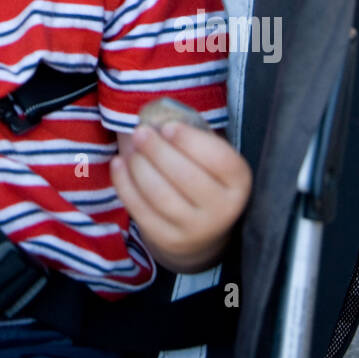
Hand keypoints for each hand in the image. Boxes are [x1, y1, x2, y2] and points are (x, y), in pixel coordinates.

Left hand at [109, 122, 251, 273]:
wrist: (201, 230)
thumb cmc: (203, 176)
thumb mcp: (209, 155)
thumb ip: (192, 135)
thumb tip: (155, 117)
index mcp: (239, 182)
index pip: (220, 160)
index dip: (191, 141)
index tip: (168, 126)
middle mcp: (223, 210)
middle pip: (186, 177)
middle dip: (158, 151)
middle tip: (141, 132)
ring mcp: (196, 230)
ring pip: (161, 196)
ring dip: (140, 166)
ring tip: (132, 149)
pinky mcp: (169, 240)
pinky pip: (141, 210)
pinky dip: (125, 184)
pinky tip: (119, 164)